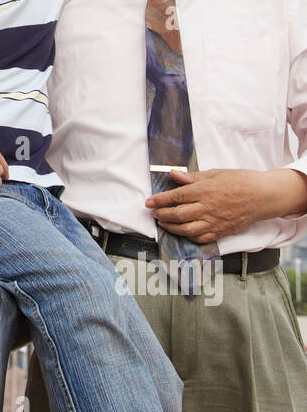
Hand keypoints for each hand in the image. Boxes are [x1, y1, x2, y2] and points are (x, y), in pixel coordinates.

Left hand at [145, 167, 306, 243]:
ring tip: (162, 223)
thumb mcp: (215, 173)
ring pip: (186, 230)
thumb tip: (173, 174)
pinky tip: (182, 232)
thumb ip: (192, 177)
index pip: (175, 197)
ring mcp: (214, 222)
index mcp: (204, 191)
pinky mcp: (221, 232)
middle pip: (177, 214)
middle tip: (153, 213)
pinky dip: (188, 237)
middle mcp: (207, 208)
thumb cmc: (240, 181)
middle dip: (161, 214)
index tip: (148, 202)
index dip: (159, 200)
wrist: (263, 197)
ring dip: (171, 227)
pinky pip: (200, 238)